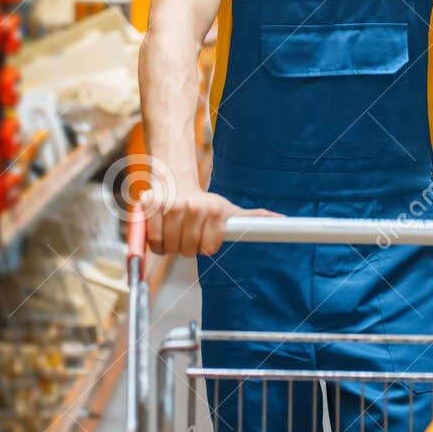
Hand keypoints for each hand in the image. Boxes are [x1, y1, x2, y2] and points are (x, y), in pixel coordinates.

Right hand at [145, 186, 278, 256]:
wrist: (175, 180)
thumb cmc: (204, 201)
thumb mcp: (230, 208)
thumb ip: (254, 217)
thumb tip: (282, 220)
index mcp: (214, 210)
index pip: (209, 248)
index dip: (205, 246)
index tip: (203, 237)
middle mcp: (193, 208)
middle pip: (188, 250)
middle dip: (187, 246)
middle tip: (187, 233)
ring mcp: (171, 207)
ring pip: (170, 248)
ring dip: (171, 245)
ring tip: (175, 230)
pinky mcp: (150, 207)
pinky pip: (153, 241)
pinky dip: (155, 242)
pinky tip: (162, 229)